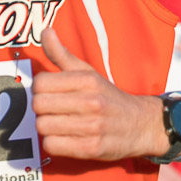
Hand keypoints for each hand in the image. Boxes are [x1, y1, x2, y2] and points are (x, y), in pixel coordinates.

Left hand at [33, 28, 164, 161]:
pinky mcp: (91, 148)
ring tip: (58, 124)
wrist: (141, 125)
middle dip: (41, 109)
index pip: (40, 83)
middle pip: (38, 105)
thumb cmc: (109, 98)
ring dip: (46, 127)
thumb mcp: (89, 73)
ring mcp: (92, 126)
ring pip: (43, 127)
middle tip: (52, 110)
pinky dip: (53, 143)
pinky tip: (64, 138)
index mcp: (87, 81)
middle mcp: (90, 102)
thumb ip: (63, 54)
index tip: (49, 93)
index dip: (39, 89)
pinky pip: (52, 145)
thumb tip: (45, 31)